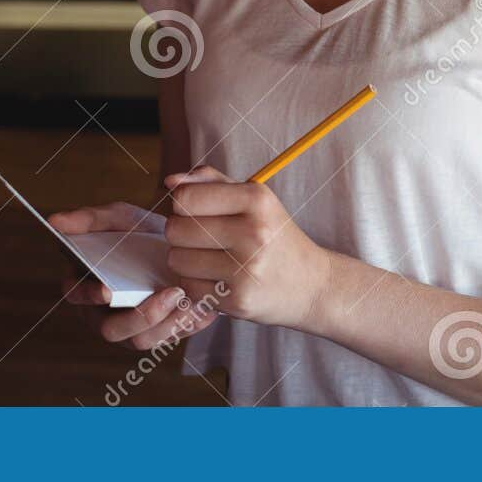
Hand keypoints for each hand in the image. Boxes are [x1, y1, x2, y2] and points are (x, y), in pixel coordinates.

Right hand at [46, 201, 219, 351]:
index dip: (88, 295)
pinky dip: (187, 325)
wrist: (179, 242)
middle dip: (140, 317)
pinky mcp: (158, 334)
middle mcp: (104, 313)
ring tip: (189, 299)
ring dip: (167, 323)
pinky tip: (203, 307)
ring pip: (142, 340)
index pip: (76, 295)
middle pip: (111, 330)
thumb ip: (89, 219)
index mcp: (85, 285)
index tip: (107, 290)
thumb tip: (54, 220)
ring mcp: (131, 328)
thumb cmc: (139, 232)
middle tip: (170, 294)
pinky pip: (169, 339)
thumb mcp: (118, 218)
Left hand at [162, 165, 332, 329]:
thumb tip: (170, 181)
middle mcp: (253, 233)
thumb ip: (211, 182)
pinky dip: (196, 284)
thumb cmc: (275, 237)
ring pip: (177, 259)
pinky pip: (189, 287)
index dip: (182, 205)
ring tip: (210, 259)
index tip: (197, 211)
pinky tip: (218, 279)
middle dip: (181, 233)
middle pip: (176, 229)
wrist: (312, 285)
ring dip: (185, 260)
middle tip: (203, 238)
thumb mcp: (254, 200)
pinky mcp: (238, 300)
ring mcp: (246, 269)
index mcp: (256, 199)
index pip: (186, 197)